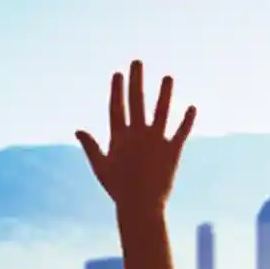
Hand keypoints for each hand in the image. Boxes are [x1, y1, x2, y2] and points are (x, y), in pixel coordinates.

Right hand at [76, 60, 196, 215]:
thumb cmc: (118, 188)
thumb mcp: (100, 167)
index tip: (118, 73)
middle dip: (136, 80)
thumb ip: (91, 146)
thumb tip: (77, 130)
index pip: (117, 107)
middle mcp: (137, 135)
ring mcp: (156, 142)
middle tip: (137, 61)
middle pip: (136, 102)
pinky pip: (181, 132)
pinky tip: (192, 107)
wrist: (140, 207)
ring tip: (168, 77)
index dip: (117, 89)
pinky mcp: (172, 151)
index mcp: (119, 138)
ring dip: (165, 93)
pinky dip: (187, 120)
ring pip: (161, 112)